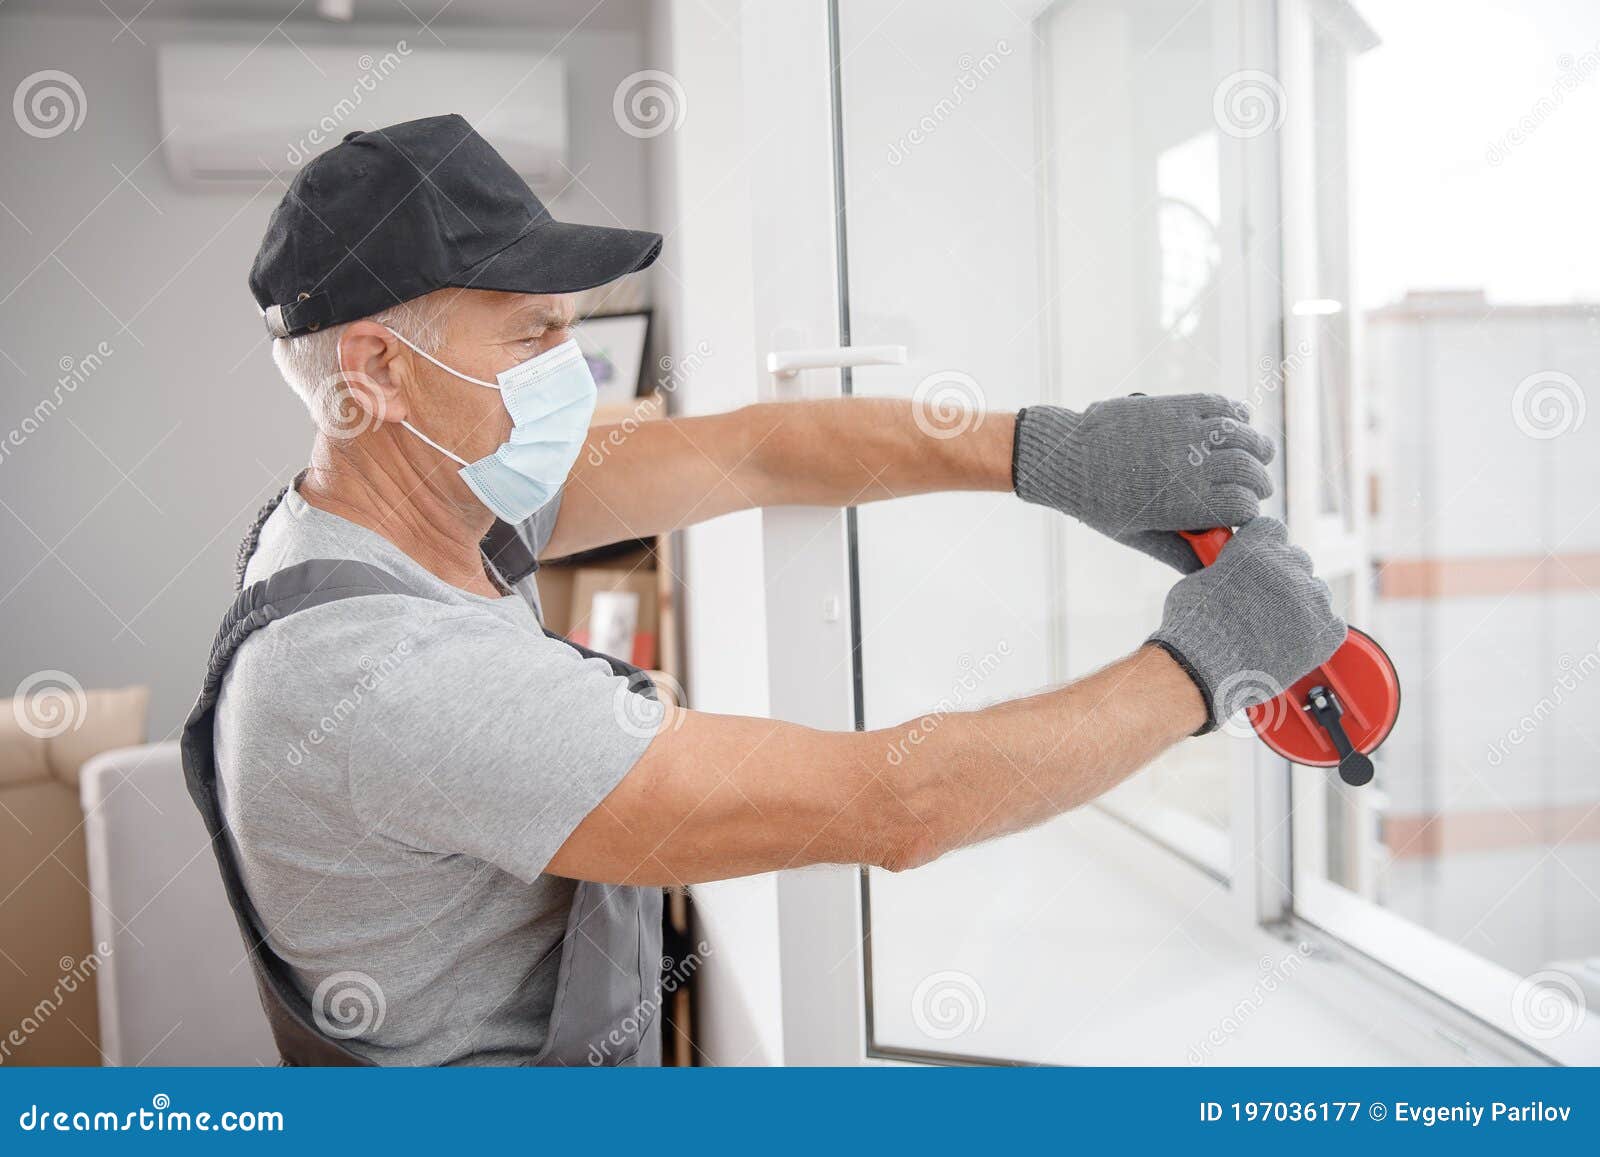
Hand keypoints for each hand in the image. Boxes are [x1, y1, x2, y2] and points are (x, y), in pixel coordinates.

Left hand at [1013, 394, 1274, 571]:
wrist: (1068, 457)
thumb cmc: (1100, 503)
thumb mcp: (1138, 535)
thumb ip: (1177, 552)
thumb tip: (1208, 570)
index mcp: (1183, 504)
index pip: (1244, 506)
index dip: (1250, 511)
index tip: (1246, 511)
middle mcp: (1190, 467)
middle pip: (1250, 471)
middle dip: (1260, 481)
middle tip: (1258, 486)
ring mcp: (1186, 433)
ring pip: (1243, 436)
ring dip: (1257, 446)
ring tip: (1258, 454)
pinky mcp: (1177, 406)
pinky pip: (1222, 406)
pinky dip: (1237, 415)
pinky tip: (1237, 423)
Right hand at [1147, 517, 1345, 732]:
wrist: (1203, 669)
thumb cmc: (1192, 627)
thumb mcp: (1199, 580)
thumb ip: (1224, 566)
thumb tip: (1228, 566)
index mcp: (1257, 547)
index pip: (1274, 530)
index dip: (1263, 545)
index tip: (1255, 560)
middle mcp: (1289, 568)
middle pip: (1298, 559)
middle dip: (1282, 574)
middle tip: (1261, 598)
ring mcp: (1311, 601)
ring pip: (1315, 592)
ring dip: (1299, 604)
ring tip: (1272, 627)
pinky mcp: (1325, 634)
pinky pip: (1331, 624)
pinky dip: (1315, 632)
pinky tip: (1291, 642)